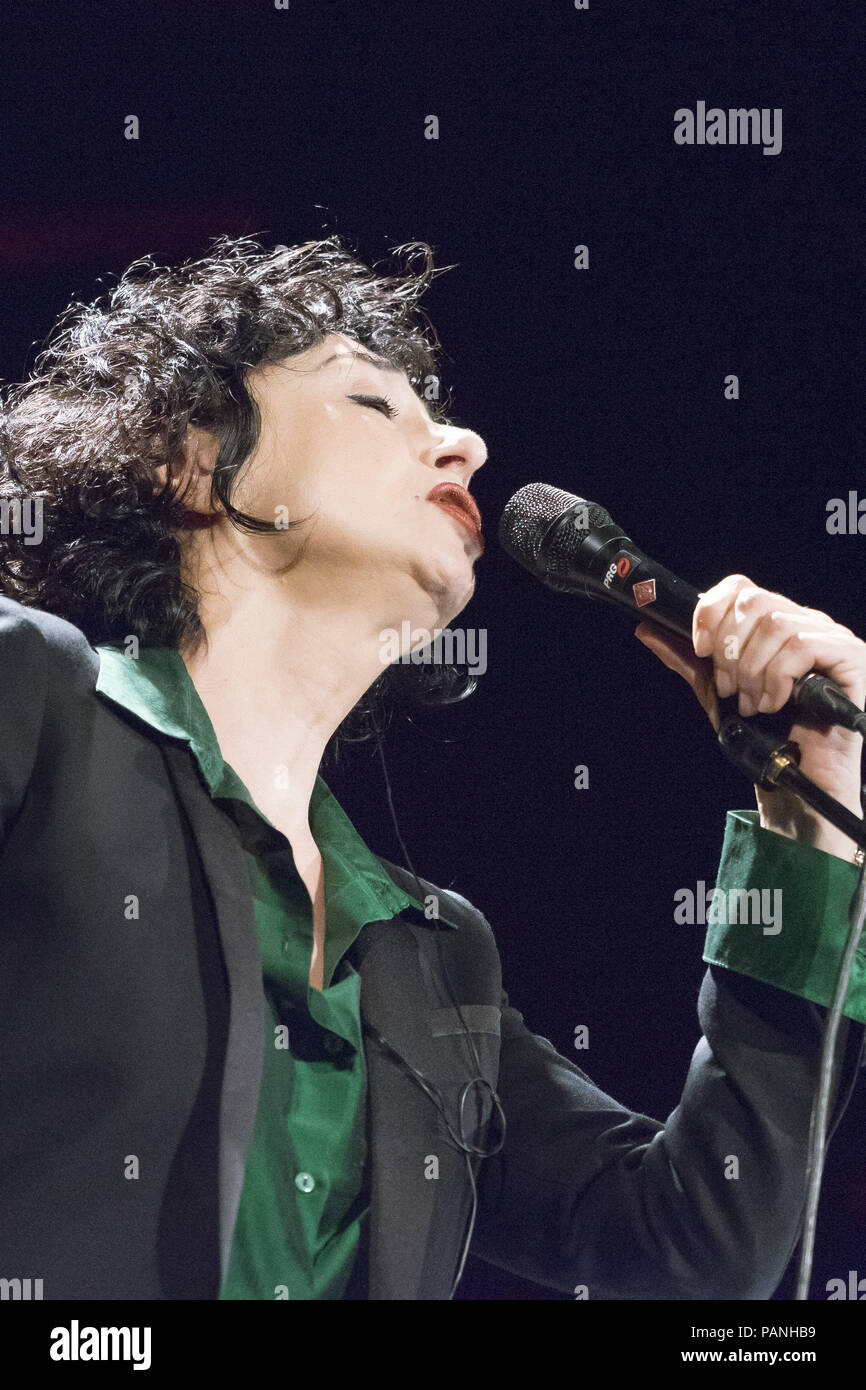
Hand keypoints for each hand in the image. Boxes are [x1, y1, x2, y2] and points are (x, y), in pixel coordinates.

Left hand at [635, 574, 865, 858]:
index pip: (741, 588)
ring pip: (776, 624)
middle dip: (729, 651)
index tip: (700, 650)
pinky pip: (802, 646)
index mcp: (775, 623)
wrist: (794, 781)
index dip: (712, 613)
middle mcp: (805, 623)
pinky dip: (777, 678)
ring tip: (754, 704)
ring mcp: (831, 638)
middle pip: (755, 602)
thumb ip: (687, 660)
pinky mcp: (851, 657)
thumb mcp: (716, 693)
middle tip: (729, 689)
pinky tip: (775, 703)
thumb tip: (647, 629)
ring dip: (753, 671)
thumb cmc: (764, 737)